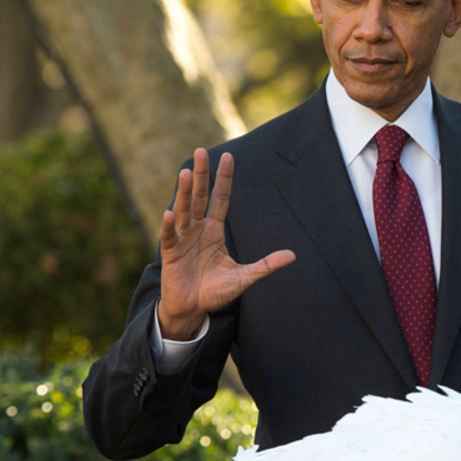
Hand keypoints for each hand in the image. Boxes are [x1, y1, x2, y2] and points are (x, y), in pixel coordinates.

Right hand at [158, 149, 294, 339]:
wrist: (193, 309)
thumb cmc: (215, 291)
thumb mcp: (244, 277)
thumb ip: (265, 266)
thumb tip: (292, 256)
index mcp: (214, 230)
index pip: (220, 199)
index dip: (224, 179)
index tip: (228, 157)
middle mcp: (197, 229)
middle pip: (200, 197)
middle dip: (201, 175)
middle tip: (201, 152)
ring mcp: (182, 239)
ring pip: (183, 211)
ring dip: (184, 193)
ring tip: (185, 173)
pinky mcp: (170, 253)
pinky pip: (169, 236)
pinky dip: (168, 226)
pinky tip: (169, 214)